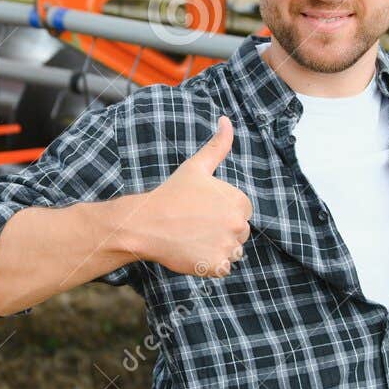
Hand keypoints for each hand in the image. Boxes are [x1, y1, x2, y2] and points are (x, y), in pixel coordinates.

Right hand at [123, 115, 253, 276]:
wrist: (146, 223)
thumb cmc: (171, 194)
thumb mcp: (196, 167)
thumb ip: (218, 145)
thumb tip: (227, 120)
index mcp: (239, 201)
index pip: (242, 213)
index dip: (222, 213)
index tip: (202, 211)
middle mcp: (238, 224)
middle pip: (239, 234)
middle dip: (221, 232)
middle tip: (194, 226)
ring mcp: (228, 247)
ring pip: (232, 252)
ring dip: (217, 250)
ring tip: (193, 239)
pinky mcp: (216, 266)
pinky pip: (222, 269)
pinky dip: (210, 265)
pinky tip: (193, 253)